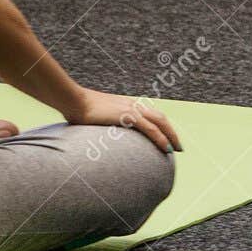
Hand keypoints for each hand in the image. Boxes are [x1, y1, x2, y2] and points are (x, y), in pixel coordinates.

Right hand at [65, 89, 181, 152]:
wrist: (73, 101)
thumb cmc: (78, 110)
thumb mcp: (93, 117)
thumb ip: (99, 124)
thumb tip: (95, 136)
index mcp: (126, 105)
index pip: (149, 114)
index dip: (160, 125)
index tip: (165, 137)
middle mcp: (132, 105)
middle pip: (159, 117)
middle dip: (171, 131)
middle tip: (177, 146)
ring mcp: (131, 109)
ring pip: (159, 122)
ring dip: (170, 135)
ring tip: (175, 149)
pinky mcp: (128, 116)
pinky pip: (150, 129)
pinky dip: (160, 138)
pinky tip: (166, 148)